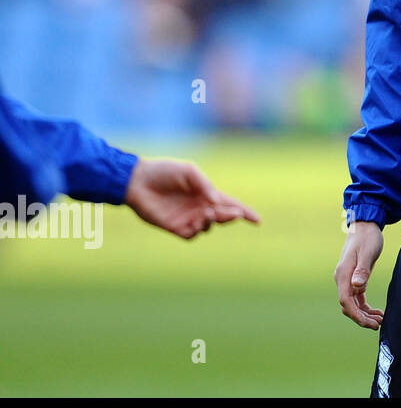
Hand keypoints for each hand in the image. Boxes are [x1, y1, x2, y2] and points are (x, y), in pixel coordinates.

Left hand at [125, 157, 259, 238]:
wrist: (137, 181)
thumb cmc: (164, 171)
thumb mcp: (189, 172)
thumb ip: (205, 185)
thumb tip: (217, 202)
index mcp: (206, 193)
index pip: (230, 204)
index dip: (245, 212)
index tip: (258, 221)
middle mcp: (199, 207)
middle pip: (223, 216)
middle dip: (231, 216)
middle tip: (234, 213)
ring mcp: (187, 218)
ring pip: (209, 227)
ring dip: (213, 221)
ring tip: (209, 213)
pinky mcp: (174, 227)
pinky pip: (191, 235)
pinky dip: (197, 231)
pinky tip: (196, 223)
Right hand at [335, 220, 384, 329]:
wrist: (365, 226)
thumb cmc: (368, 238)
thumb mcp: (368, 252)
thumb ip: (362, 270)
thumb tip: (357, 286)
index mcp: (343, 275)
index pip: (346, 301)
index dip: (356, 315)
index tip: (370, 323)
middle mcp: (343, 279)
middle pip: (348, 306)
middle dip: (362, 318)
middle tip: (378, 325)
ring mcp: (348, 280)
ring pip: (353, 304)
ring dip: (365, 315)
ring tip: (380, 320)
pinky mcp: (355, 279)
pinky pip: (358, 299)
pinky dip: (366, 307)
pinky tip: (377, 312)